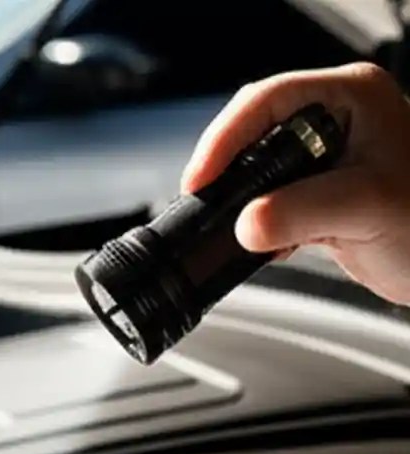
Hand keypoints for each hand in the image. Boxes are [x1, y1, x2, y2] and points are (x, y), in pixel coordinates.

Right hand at [182, 62, 409, 303]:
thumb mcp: (367, 208)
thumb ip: (303, 212)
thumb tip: (246, 223)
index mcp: (353, 97)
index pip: (267, 101)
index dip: (226, 138)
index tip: (202, 178)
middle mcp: (335, 120)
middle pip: (251, 130)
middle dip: (225, 167)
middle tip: (205, 199)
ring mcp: (323, 157)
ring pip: (253, 166)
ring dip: (238, 198)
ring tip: (231, 222)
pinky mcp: (314, 192)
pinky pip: (265, 197)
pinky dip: (255, 221)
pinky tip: (260, 240)